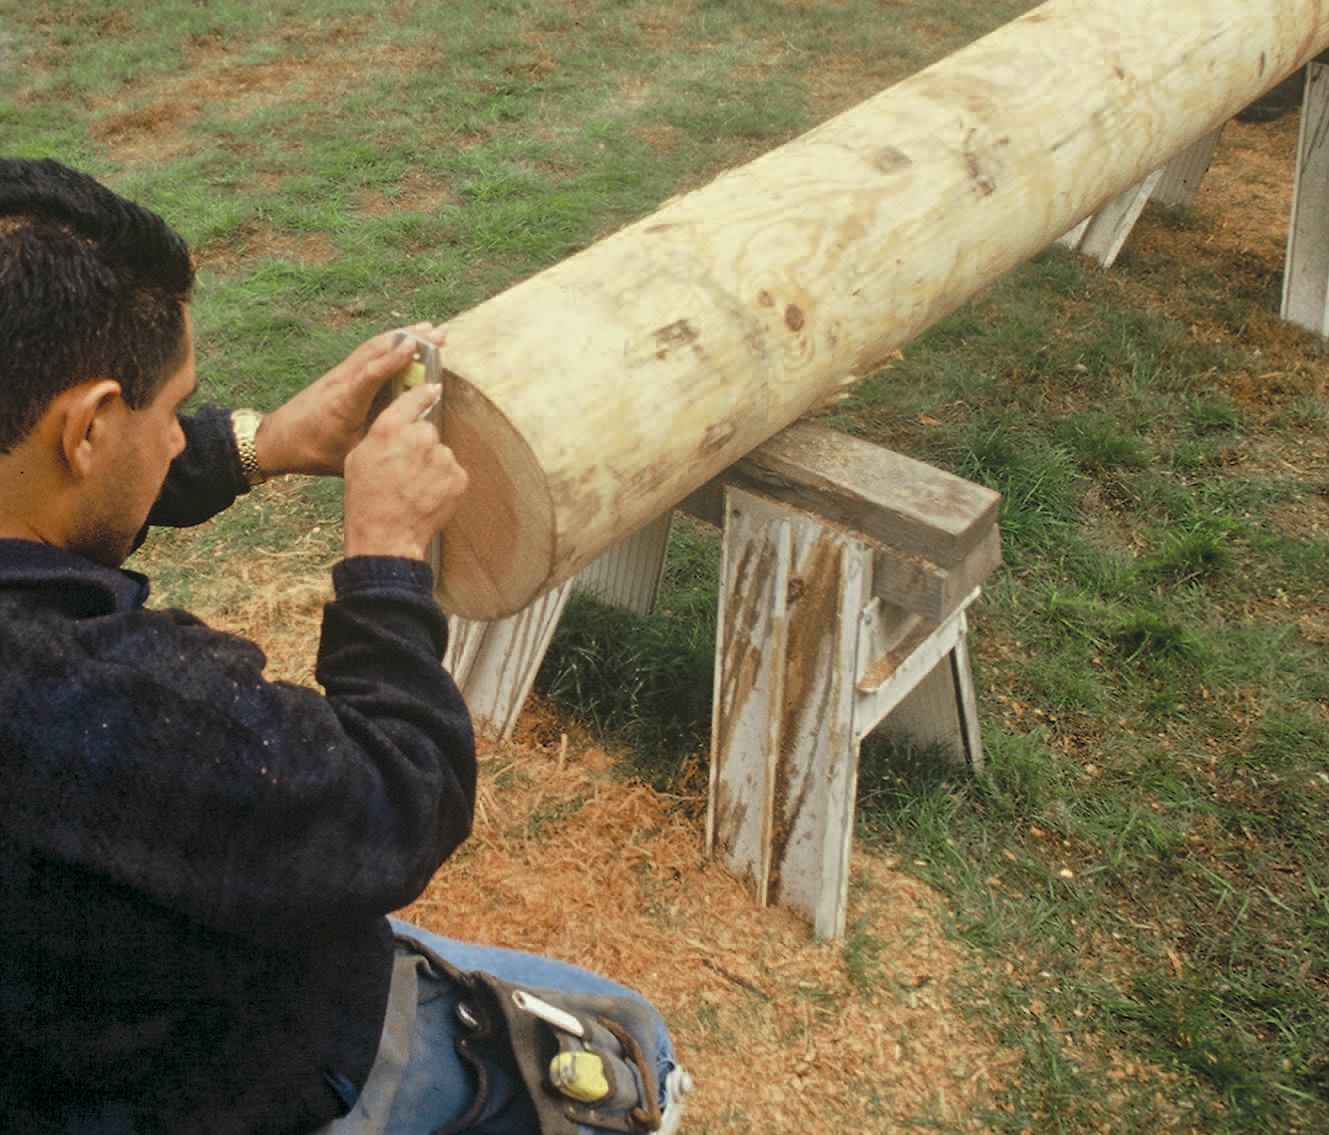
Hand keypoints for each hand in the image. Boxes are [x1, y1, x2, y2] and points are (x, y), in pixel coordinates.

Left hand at [254, 323, 444, 477]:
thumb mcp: (350, 454)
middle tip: (438, 333)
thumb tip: (412, 431)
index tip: (417, 346)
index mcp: (344, 402)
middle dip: (408, 339)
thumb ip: (380, 439)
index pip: (371, 373)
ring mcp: (339, 374)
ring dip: (400, 337)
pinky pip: (367, 354)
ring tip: (428, 330)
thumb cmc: (313, 452)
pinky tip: (403, 341)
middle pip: (375, 350)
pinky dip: (388, 345)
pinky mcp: (339, 375)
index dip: (395, 359)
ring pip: (371, 347)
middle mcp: (341, 381)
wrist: (276, 440)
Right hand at [342, 383, 468, 560]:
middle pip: (427, 431)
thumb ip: (382, 433)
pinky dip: (443, 482)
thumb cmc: (366, 500)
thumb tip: (400, 424)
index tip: (432, 388)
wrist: (387, 537)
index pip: (413, 399)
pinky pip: (452, 472)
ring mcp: (442, 457)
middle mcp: (419, 437)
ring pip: (440, 453)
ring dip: (432, 466)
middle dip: (419, 446)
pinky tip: (427, 496)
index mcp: (390, 428)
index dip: (422, 394)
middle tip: (405, 471)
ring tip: (414, 488)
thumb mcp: (358, 458)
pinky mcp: (458, 477)